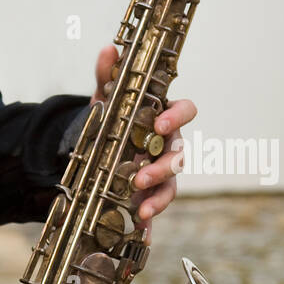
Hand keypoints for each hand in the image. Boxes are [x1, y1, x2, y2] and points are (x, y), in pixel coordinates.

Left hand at [91, 43, 196, 239]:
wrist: (97, 144)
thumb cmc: (113, 116)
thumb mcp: (107, 97)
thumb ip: (108, 74)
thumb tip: (110, 49)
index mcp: (164, 116)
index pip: (186, 111)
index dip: (177, 118)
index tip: (159, 126)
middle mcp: (169, 144)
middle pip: (179, 155)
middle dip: (163, 167)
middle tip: (140, 176)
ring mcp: (162, 171)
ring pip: (172, 184)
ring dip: (159, 197)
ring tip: (142, 209)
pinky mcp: (151, 192)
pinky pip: (156, 206)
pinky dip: (150, 223)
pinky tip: (143, 233)